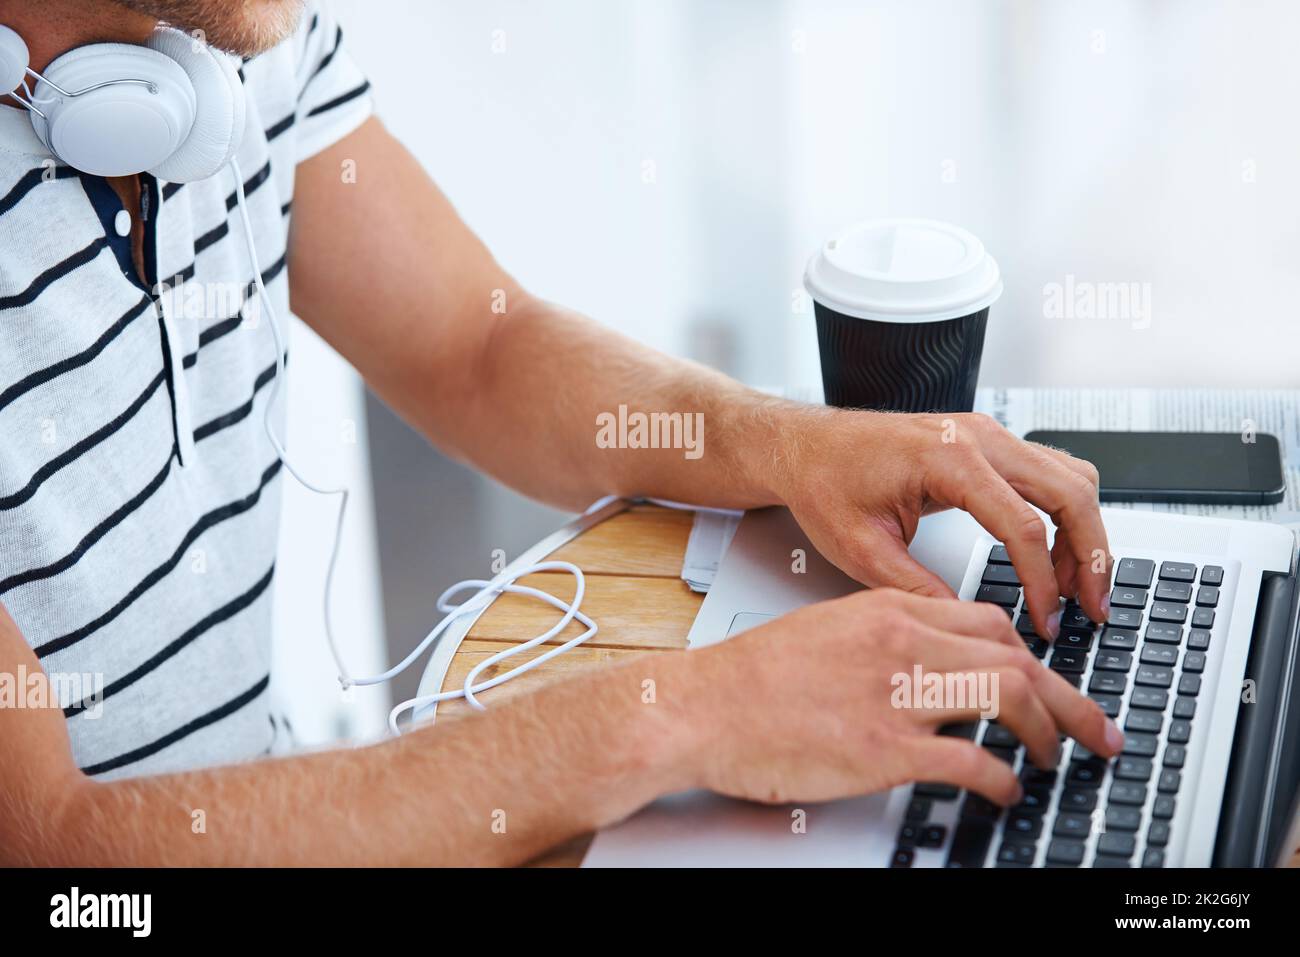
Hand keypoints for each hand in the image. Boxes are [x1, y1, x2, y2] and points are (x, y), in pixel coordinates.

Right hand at [695, 589, 1123, 805]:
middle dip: (1068, 697)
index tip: (1049, 682)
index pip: (989, 622)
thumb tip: (933, 665)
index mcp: (887, 610)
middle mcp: (901, 643)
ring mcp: (894, 694)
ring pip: (1009, 698)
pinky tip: (1006, 790)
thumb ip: (886, 640)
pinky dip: (1003, 778)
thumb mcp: (828, 632)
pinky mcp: (883, 748)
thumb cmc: (752, 677)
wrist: (699, 706)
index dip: (1033, 656)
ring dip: (1049, 732)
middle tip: (1094, 726)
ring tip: (1058, 758)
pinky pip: (972, 761)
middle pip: (1016, 657)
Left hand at [771, 409, 1110, 638]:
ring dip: (1084, 531)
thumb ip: (919, 589)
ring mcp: (985, 434)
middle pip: (1070, 492)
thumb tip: (969, 626)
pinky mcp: (985, 442)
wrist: (805, 447)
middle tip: (1094, 608)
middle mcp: (976, 437)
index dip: (1043, 582)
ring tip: (1076, 588)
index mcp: (947, 459)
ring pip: (1070, 477)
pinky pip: (1049, 471)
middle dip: (1092, 555)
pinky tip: (1054, 552)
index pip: (1022, 525)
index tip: (1046, 622)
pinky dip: (1065, 512)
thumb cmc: (824, 483)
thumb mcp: (862, 550)